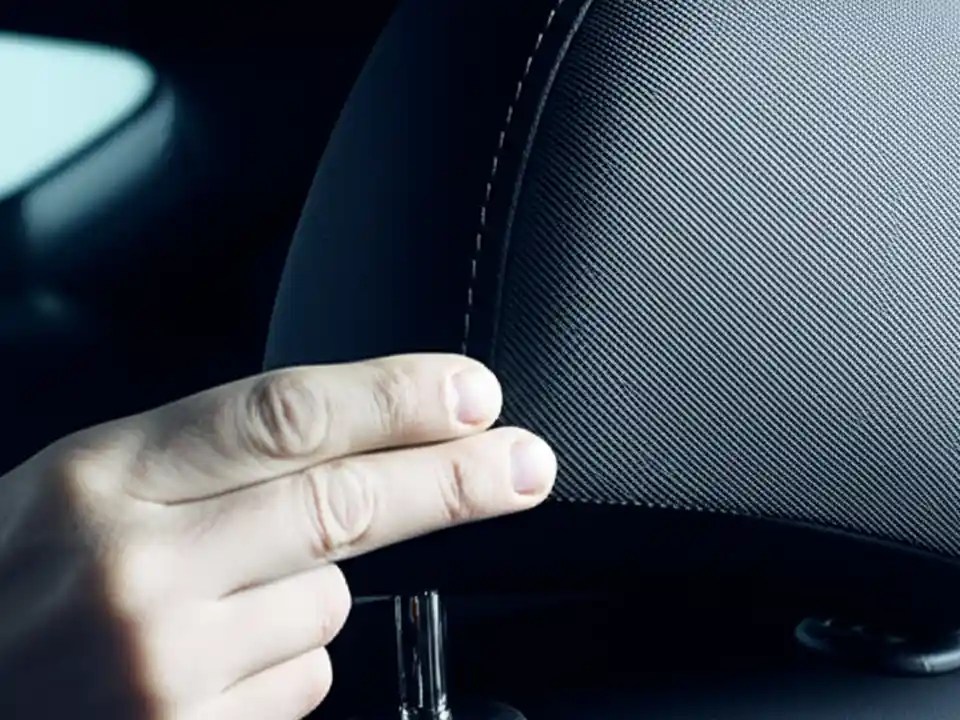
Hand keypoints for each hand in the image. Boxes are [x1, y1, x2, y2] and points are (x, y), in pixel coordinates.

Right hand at [0, 355, 556, 718]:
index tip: (474, 393)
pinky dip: (281, 668)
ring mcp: (167, 670)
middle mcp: (138, 571)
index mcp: (104, 478)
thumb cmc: (13, 586)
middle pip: (342, 503)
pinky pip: (304, 684)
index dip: (397, 396)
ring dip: (306, 595)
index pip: (284, 415)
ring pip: (328, 605)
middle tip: (527, 464)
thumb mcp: (83, 486)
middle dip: (454, 480)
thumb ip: (207, 459)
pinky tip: (204, 669)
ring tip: (208, 610)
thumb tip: (364, 436)